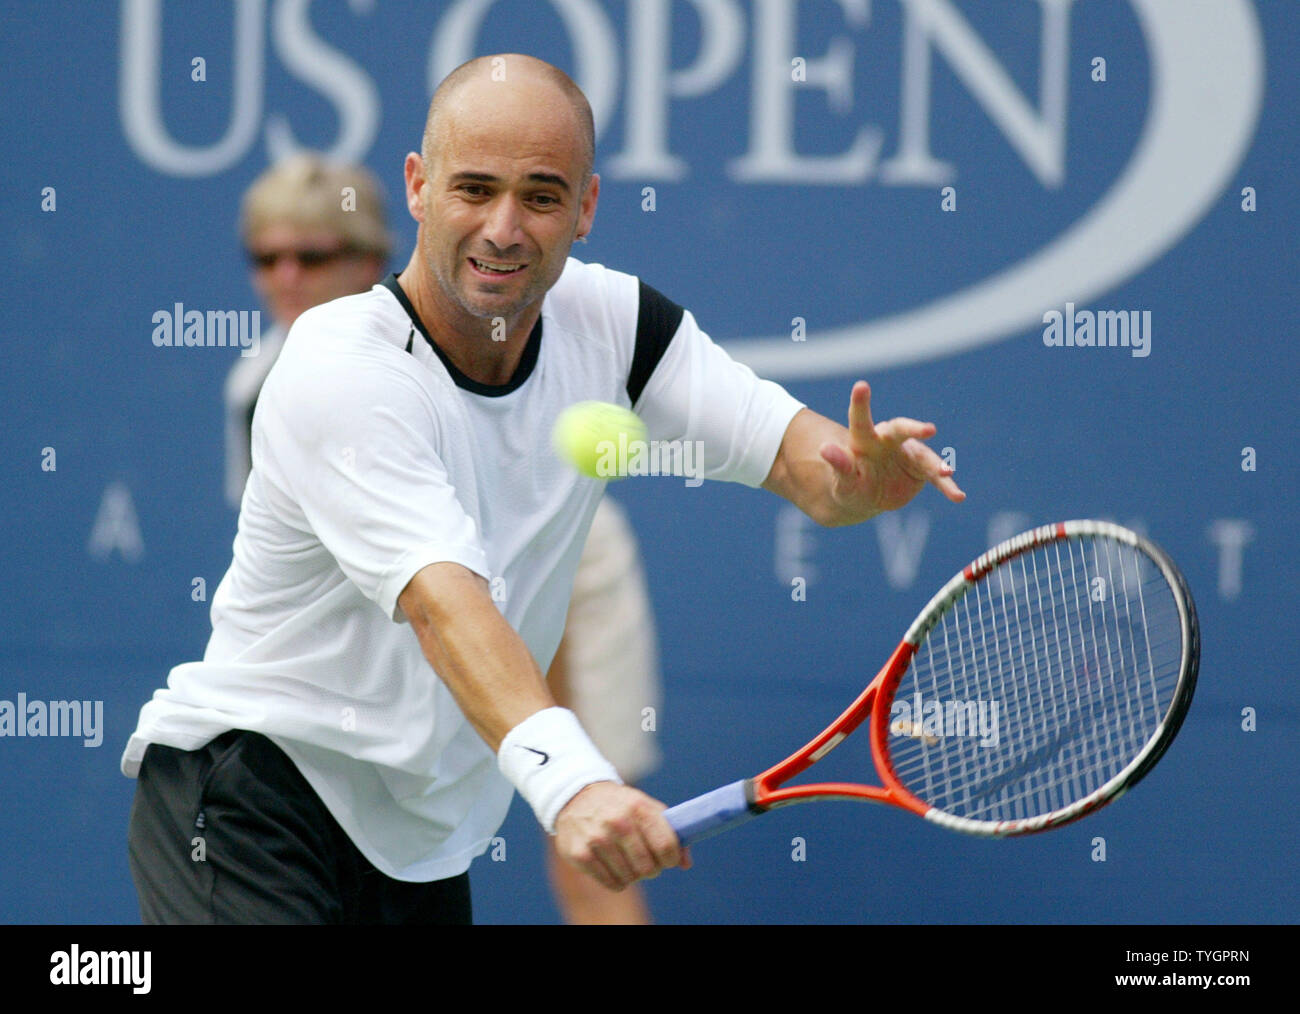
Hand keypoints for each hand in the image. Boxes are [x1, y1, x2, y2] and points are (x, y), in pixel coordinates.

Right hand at [553, 782, 690, 889]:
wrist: (576, 796)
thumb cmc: (621, 806)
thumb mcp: (646, 808)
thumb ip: (671, 833)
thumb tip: (686, 864)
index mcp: (638, 808)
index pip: (666, 846)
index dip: (671, 859)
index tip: (668, 859)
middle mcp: (618, 822)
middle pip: (648, 868)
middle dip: (651, 869)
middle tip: (644, 861)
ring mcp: (597, 838)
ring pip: (630, 878)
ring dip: (632, 875)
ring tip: (626, 860)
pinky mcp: (580, 854)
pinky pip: (611, 883)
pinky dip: (615, 880)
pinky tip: (611, 865)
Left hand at [820, 380, 964, 521]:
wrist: (868, 498)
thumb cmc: (850, 485)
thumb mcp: (842, 482)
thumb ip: (839, 465)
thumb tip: (824, 449)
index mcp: (864, 440)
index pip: (860, 420)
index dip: (860, 403)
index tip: (860, 386)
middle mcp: (888, 442)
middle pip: (901, 430)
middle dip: (914, 429)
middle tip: (928, 430)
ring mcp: (907, 455)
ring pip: (924, 457)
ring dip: (936, 465)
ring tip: (947, 472)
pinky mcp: (922, 472)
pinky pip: (937, 478)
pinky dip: (947, 486)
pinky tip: (958, 496)